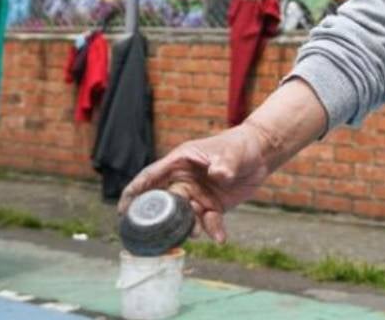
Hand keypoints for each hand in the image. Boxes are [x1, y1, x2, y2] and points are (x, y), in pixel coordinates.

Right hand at [118, 123, 273, 242]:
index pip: (151, 176)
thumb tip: (218, 175)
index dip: (135, 191)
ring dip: (189, 226)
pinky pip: (206, 222)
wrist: (261, 155)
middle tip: (162, 232)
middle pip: (166, 201)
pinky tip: (220, 237)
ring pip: (185, 216)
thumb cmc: (240, 146)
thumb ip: (224, 165)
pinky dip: (212, 230)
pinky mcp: (211, 206)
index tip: (122, 210)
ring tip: (197, 232)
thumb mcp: (231, 154)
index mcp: (180, 162)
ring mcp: (197, 194)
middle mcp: (184, 179)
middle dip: (163, 218)